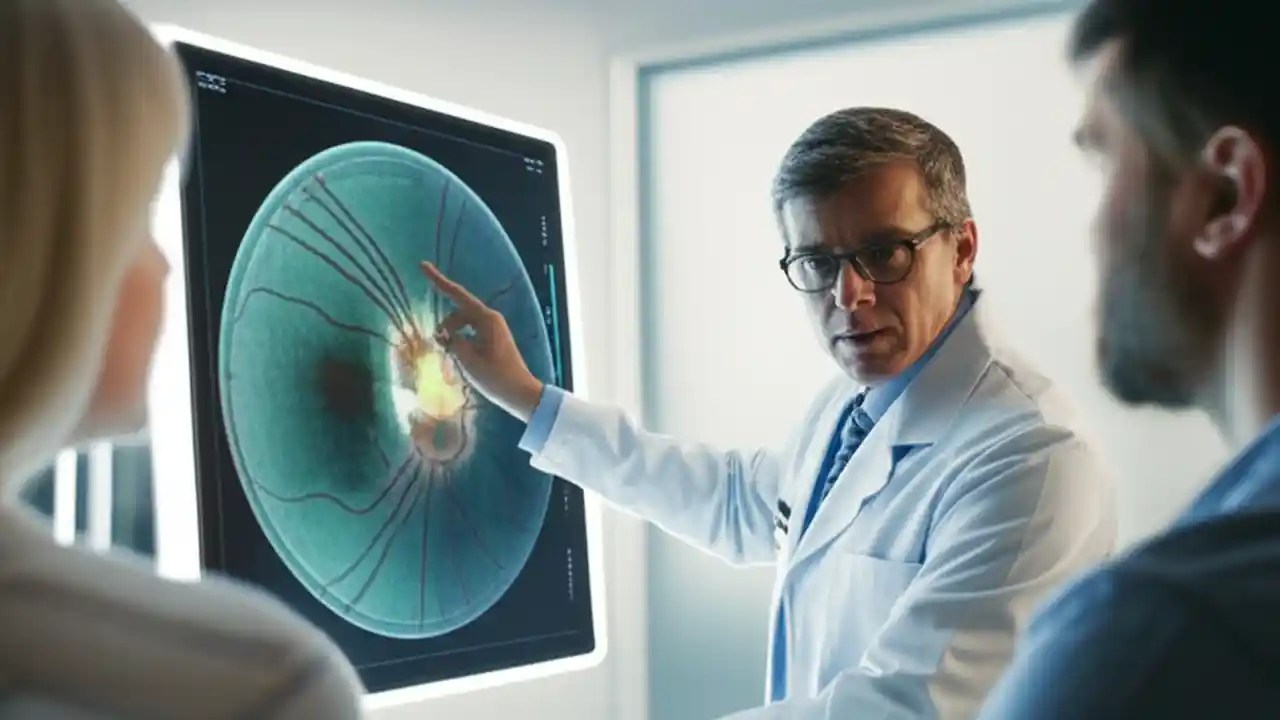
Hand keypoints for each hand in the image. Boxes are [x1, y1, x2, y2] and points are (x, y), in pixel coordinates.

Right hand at [420, 262, 544, 421]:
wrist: (519, 393)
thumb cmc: (495, 377)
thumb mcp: (468, 359)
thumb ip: (452, 342)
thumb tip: (445, 335)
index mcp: (486, 319)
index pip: (458, 295)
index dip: (438, 281)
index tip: (423, 266)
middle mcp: (491, 319)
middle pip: (458, 312)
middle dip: (446, 325)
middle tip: (440, 345)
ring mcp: (493, 329)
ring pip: (463, 323)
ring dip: (452, 335)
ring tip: (451, 355)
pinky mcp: (493, 339)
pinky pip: (470, 332)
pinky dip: (461, 341)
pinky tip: (459, 357)